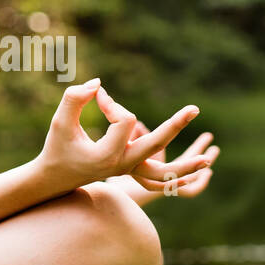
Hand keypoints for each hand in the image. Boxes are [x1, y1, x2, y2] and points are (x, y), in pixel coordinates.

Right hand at [34, 78, 209, 194]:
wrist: (55, 178)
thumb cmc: (56, 147)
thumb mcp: (59, 122)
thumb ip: (75, 98)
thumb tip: (99, 84)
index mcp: (107, 157)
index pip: (123, 121)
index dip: (112, 104)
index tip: (99, 96)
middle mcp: (122, 166)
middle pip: (155, 145)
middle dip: (175, 126)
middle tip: (194, 108)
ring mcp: (129, 172)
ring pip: (163, 174)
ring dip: (186, 166)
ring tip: (209, 157)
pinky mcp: (132, 171)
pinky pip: (160, 180)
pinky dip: (177, 177)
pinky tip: (196, 171)